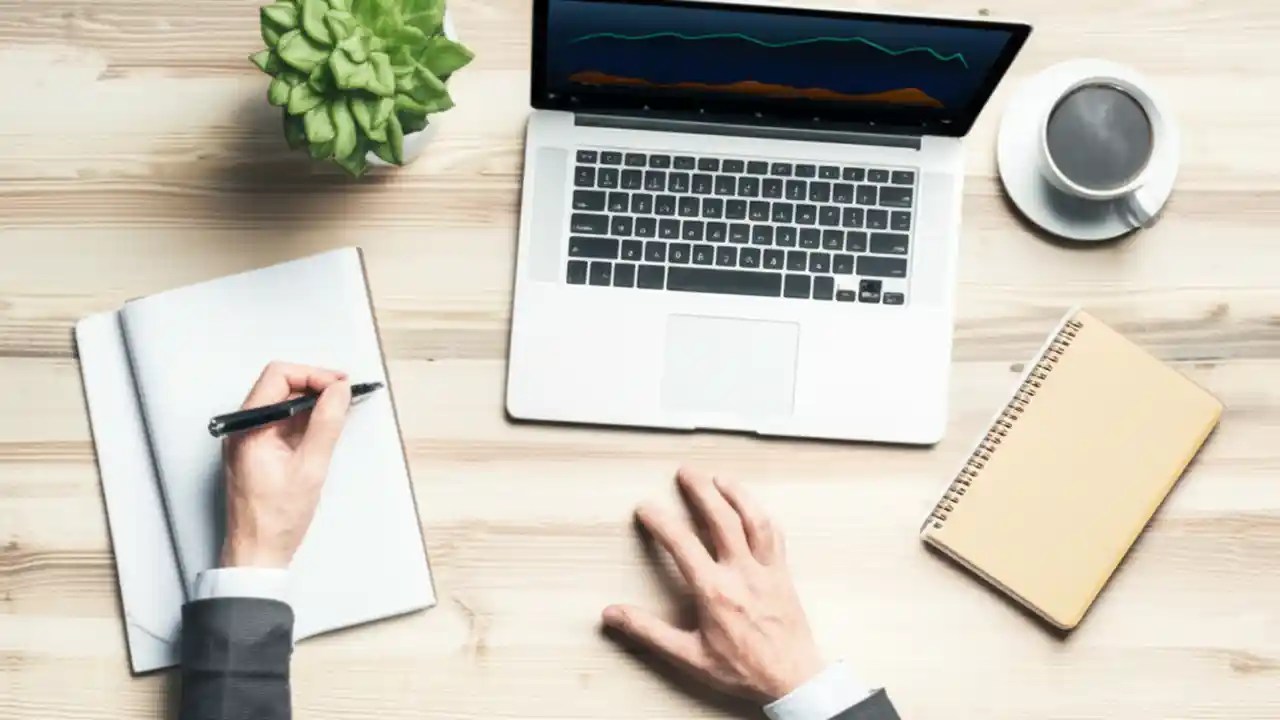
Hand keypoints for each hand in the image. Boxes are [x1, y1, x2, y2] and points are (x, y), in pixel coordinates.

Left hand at [220, 362, 351, 568]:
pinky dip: (305, 420)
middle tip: (345, 395)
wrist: (256, 553)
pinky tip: (324, 430)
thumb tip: (339, 392)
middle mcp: (243, 428)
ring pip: (283, 403)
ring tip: (339, 411)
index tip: (340, 387)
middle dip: (315, 385)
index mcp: (248, 427)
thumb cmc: (275, 519)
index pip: (279, 376)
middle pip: (280, 385)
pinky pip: (282, 422)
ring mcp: (249, 439)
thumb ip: (326, 424)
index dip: (314, 375)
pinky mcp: (258, 451)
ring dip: (312, 403)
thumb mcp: (310, 468)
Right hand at [602, 468, 824, 702]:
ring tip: (719, 478)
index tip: (646, 508)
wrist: (793, 680)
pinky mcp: (784, 573)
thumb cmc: (743, 670)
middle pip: (721, 519)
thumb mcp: (689, 656)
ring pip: (754, 519)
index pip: (682, 545)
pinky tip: (752, 507)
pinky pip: (775, 534)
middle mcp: (742, 574)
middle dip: (701, 490)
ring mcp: (767, 570)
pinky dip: (761, 515)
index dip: (661, 522)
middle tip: (685, 472)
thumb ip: (649, 632)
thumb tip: (613, 615)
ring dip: (736, 494)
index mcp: (715, 592)